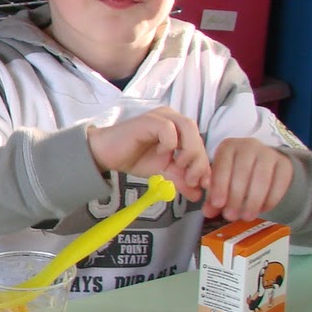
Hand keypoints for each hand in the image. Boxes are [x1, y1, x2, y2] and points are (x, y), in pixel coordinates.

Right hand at [86, 107, 209, 199]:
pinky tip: (160, 153)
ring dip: (188, 150)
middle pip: (197, 133)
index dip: (204, 163)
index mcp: (178, 128)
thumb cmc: (134, 158)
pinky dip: (169, 144)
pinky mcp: (150, 119)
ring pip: (188, 127)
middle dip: (198, 159)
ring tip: (179, 165)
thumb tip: (198, 195)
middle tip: (191, 179)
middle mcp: (172, 118)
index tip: (203, 184)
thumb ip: (181, 180)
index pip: (199, 143)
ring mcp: (161, 116)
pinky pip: (168, 129)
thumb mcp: (163, 172)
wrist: (107, 155)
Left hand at [204, 138, 293, 221]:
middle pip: (242, 172)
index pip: (223, 165)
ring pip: (262, 178)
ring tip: (246, 216)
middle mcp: (249, 145)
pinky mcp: (285, 164)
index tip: (218, 204)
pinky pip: (279, 183)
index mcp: (228, 147)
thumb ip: (214, 196)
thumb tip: (208, 212)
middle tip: (231, 216)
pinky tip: (262, 209)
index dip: (220, 186)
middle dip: (235, 197)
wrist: (265, 163)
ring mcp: (269, 153)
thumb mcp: (222, 180)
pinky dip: (270, 199)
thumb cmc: (236, 172)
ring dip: (253, 201)